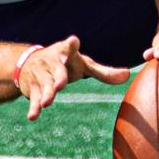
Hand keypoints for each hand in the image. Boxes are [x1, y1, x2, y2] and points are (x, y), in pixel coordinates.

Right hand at [13, 34, 129, 121]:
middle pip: (57, 71)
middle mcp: (53, 62)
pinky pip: (34, 98)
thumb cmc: (66, 64)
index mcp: (67, 53)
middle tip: (61, 84)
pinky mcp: (33, 87)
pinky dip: (33, 107)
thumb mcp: (84, 66)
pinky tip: (33, 117)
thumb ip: (104, 72)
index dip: (71, 44)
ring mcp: (41, 74)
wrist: (30, 63)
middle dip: (59, 77)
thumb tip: (128, 75)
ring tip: (47, 103)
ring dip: (46, 94)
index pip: (70, 47)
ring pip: (45, 85)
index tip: (73, 41)